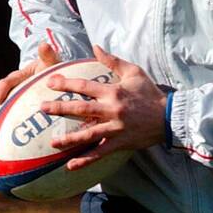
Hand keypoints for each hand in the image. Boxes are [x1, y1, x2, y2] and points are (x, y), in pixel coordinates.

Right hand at [0, 41, 59, 149]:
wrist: (55, 77)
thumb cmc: (54, 70)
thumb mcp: (53, 63)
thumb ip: (49, 56)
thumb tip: (44, 45)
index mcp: (20, 77)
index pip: (8, 82)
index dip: (3, 88)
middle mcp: (13, 91)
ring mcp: (13, 103)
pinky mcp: (16, 114)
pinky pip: (5, 125)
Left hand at [38, 42, 167, 169]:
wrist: (169, 117)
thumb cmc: (150, 93)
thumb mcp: (134, 72)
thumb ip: (113, 60)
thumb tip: (95, 47)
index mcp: (113, 92)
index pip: (84, 86)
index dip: (65, 83)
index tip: (49, 82)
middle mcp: (112, 110)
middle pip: (81, 109)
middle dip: (60, 108)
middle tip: (42, 108)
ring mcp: (115, 128)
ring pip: (88, 134)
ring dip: (69, 139)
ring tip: (53, 142)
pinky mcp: (120, 143)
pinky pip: (100, 153)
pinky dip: (86, 160)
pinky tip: (71, 166)